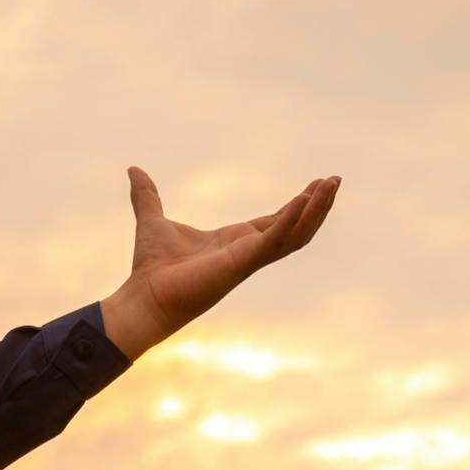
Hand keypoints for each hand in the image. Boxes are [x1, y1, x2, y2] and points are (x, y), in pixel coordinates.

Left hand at [99, 168, 339, 359]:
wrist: (144, 298)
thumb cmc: (150, 268)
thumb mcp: (151, 220)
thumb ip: (147, 196)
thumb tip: (134, 171)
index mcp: (234, 242)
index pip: (276, 221)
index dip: (298, 204)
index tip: (316, 184)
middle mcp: (247, 251)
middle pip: (295, 227)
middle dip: (318, 205)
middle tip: (336, 180)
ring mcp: (248, 259)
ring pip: (294, 234)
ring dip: (315, 210)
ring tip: (331, 185)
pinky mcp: (241, 263)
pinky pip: (274, 240)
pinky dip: (290, 219)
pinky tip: (304, 199)